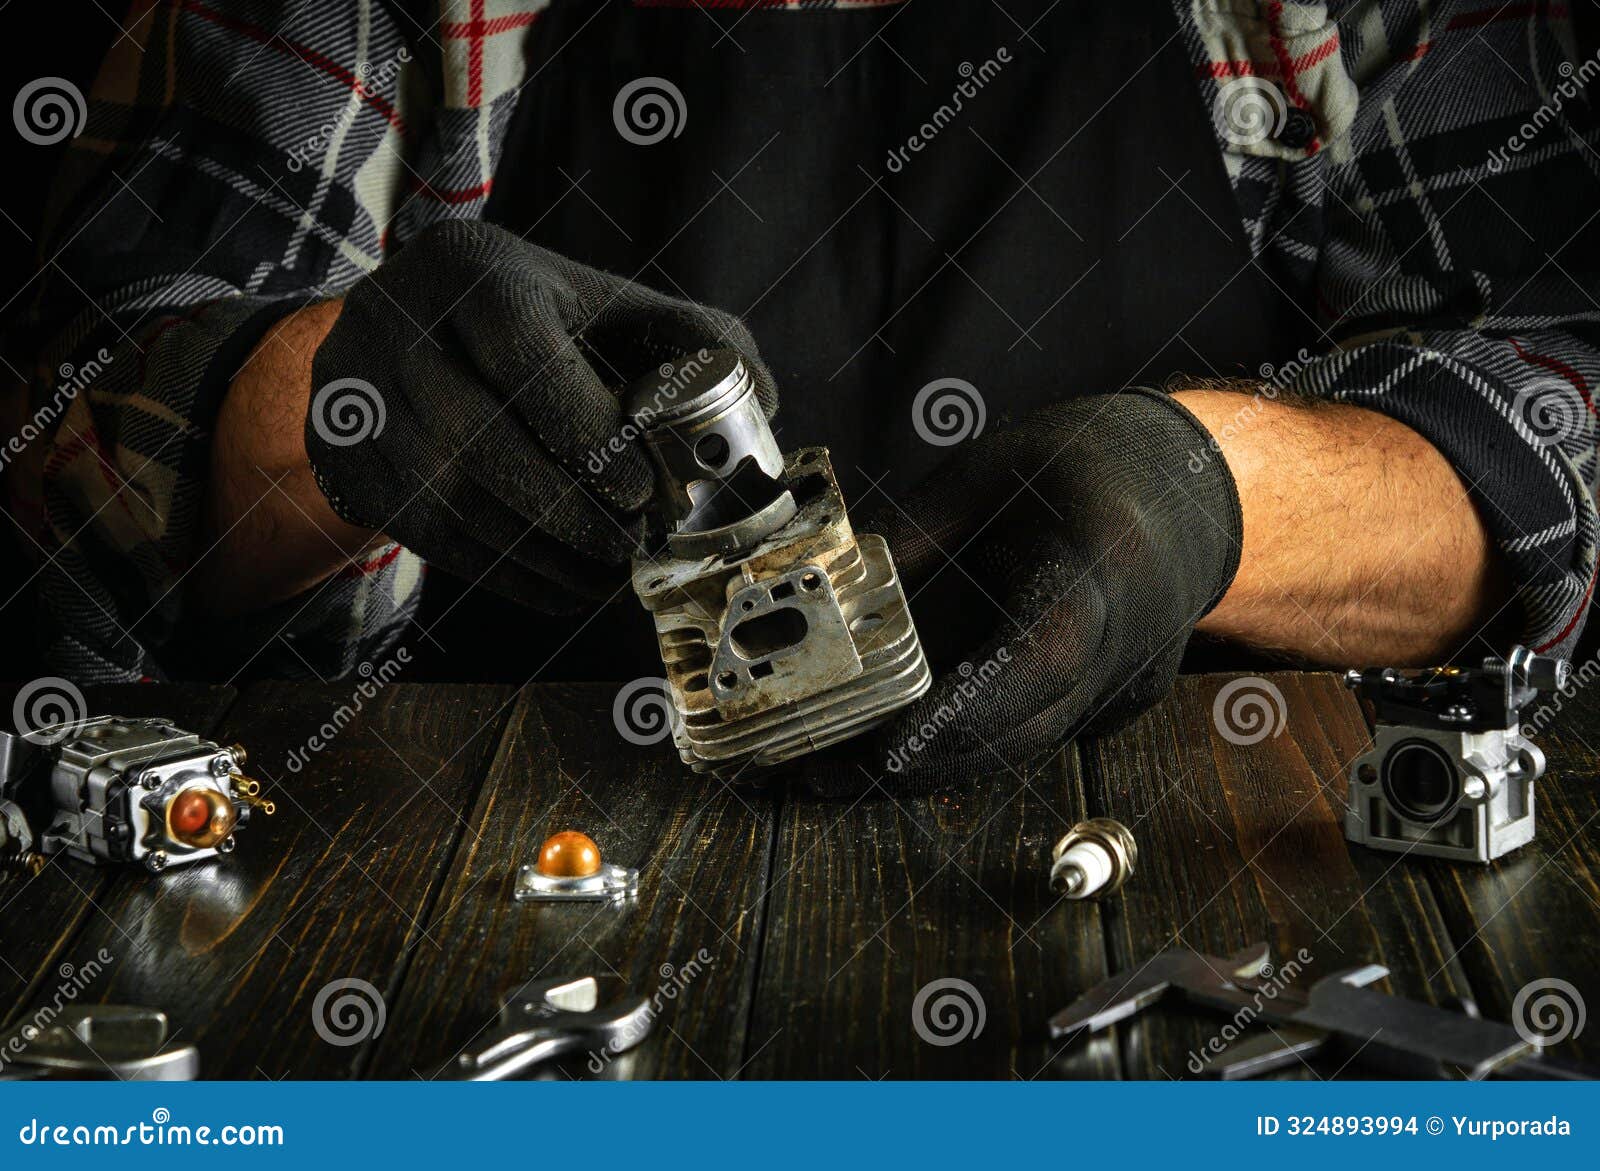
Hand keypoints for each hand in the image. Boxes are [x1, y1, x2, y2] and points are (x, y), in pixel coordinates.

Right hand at [306, 220, 776, 610]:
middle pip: (480, 439)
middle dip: (569, 509)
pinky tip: (564, 585)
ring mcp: (358, 395)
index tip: (639, 490)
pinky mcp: (344, 458)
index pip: (520, 350)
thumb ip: (689, 338)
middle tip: (630, 546)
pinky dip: (506, 573)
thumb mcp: (601, 306)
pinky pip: (428, 537)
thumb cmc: (532, 324)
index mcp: (472, 269)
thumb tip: (761, 398)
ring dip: (542, 553)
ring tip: (607, 573)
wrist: (404, 333)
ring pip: (451, 499)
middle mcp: (396, 321)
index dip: (582, 427)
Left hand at [822, 388, 1239, 793]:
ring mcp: (1128, 684)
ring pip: (1020, 748)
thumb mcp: (988, 469)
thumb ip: (913, 535)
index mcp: (1101, 564)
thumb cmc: (1090, 464)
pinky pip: (1033, 735)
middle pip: (1020, 732)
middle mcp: (1127, 639)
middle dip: (916, 762)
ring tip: (838, 766)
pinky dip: (969, 744)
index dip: (962, 712)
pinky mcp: (1116, 708)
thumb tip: (830, 594)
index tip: (882, 744)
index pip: (1037, 661)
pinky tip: (903, 739)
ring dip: (932, 764)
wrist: (1193, 487)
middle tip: (822, 772)